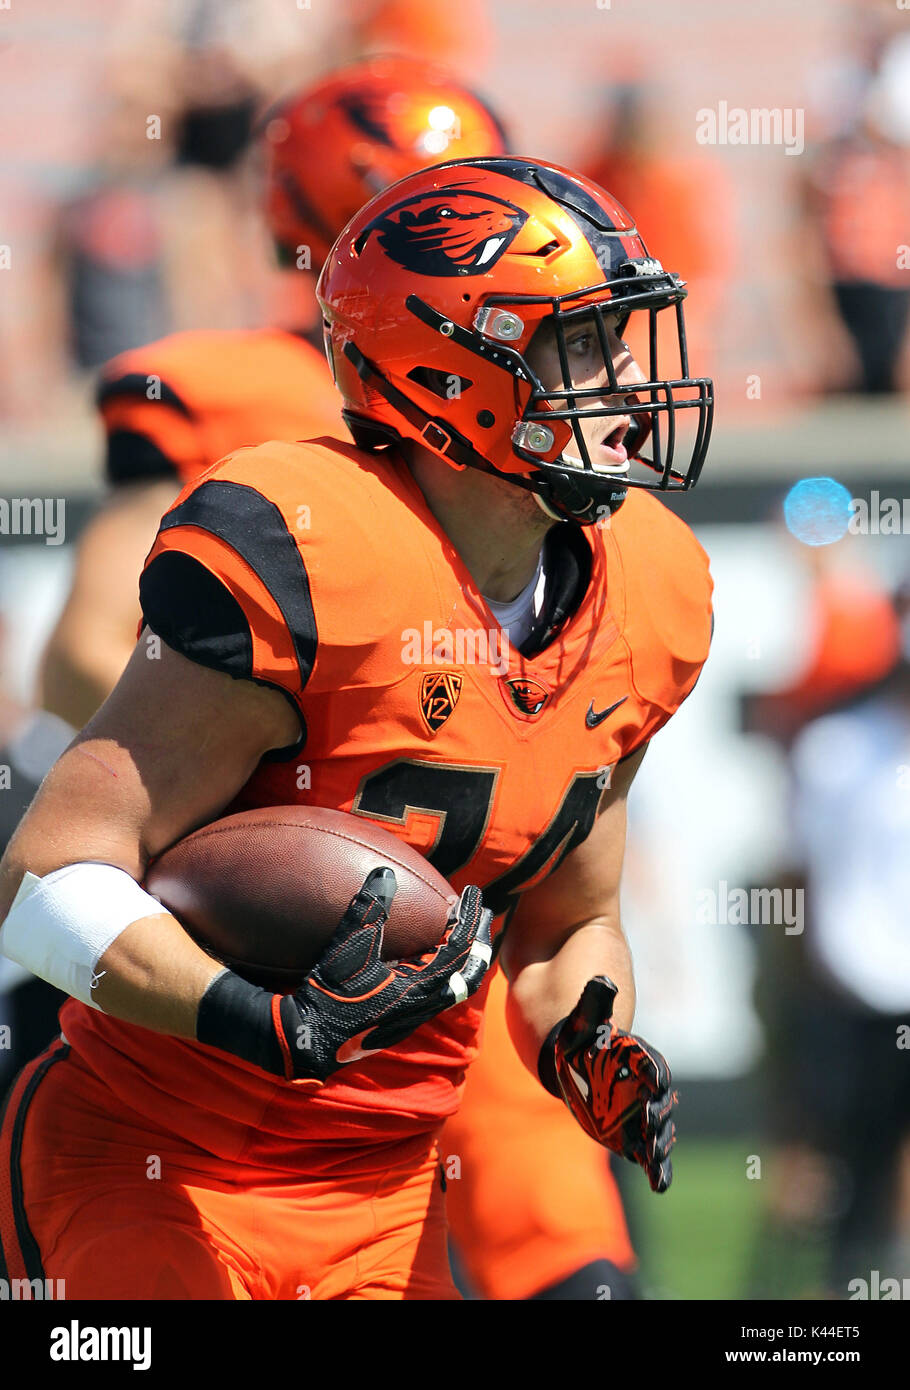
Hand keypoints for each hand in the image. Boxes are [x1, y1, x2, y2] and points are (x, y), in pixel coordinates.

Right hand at [275, 867, 492, 1080]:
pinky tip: (433, 954)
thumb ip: (368, 911)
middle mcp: (425, 1005)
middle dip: (481, 939)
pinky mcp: (404, 1018)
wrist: (310, 1041)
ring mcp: (416, 1014)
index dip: (469, 918)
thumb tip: (384, 873)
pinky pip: (441, 991)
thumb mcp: (347, 950)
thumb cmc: (329, 996)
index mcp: (420, 988)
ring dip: (467, 955)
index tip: (472, 892)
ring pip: (458, 985)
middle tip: (484, 911)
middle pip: (471, 971)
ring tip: (465, 930)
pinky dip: (448, 968)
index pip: (460, 949)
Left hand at [547, 976, 676, 1191]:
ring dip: (658, 1144)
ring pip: (656, 1129)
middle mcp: (643, 1086)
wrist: (578, 1060)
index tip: (655, 1081)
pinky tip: (660, 1185)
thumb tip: (602, 980)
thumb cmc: (583, 1035)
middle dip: (657, 1113)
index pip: (650, 1063)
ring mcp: (639, 1111)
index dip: (653, 1072)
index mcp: (636, 1056)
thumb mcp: (584, 1018)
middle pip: (657, 1100)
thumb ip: (595, 1003)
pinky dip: (656, 1168)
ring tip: (656, 1160)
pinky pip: (647, 1152)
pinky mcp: (632, 1133)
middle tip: (651, 1121)